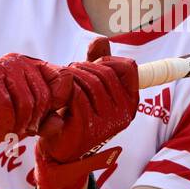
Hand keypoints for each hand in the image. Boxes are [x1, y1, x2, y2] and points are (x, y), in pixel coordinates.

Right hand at [0, 52, 67, 140]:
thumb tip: (59, 123)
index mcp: (32, 67)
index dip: (59, 102)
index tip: (43, 119)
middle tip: (20, 133)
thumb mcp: (22, 119)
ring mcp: (1, 67)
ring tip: (7, 133)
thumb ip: (43, 121)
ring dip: (16, 126)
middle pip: (43, 97)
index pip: (62, 78)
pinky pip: (4, 106)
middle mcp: (19, 61)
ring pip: (25, 103)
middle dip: (33, 122)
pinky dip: (3, 125)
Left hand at [34, 37, 138, 188]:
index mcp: (130, 102)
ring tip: (64, 85)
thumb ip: (98, 62)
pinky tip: (59, 98)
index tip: (94, 64)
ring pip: (90, 82)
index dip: (108, 60)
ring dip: (72, 77)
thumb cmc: (76, 113)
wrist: (61, 148)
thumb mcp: (90, 85)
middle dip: (83, 67)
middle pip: (105, 72)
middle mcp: (124, 113)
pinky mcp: (88, 127)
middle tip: (71, 73)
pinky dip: (65, 91)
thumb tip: (101, 40)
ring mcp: (108, 122)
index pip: (128, 67)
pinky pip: (76, 96)